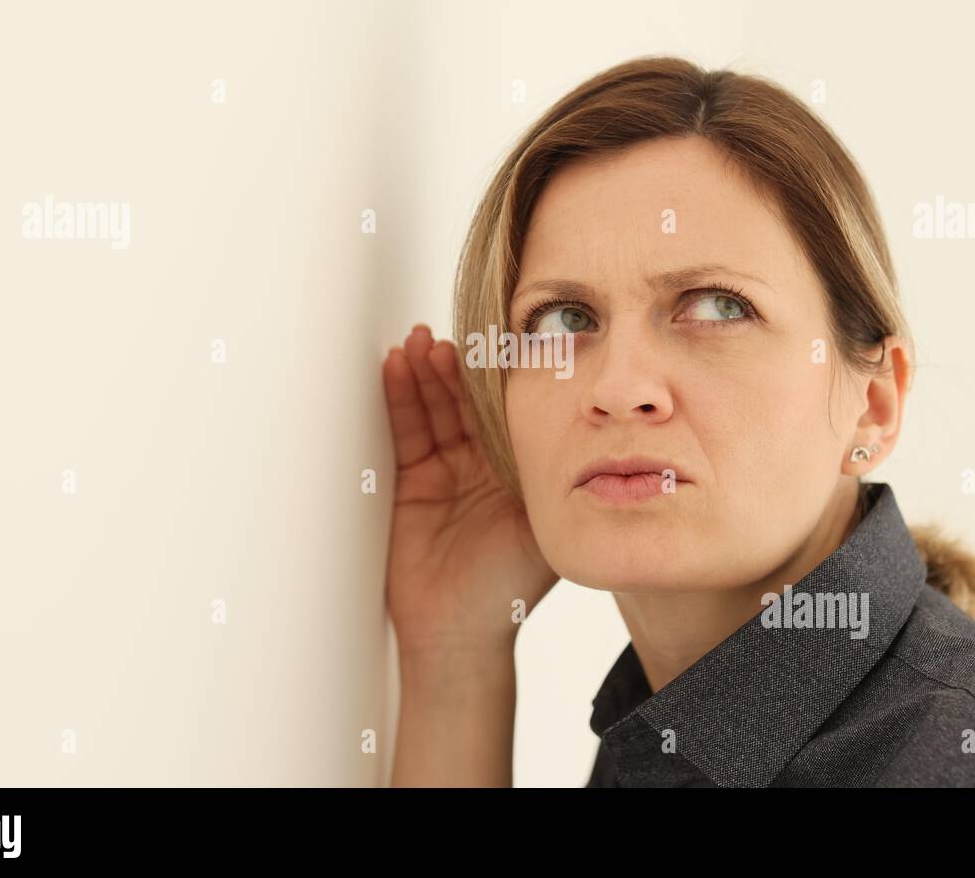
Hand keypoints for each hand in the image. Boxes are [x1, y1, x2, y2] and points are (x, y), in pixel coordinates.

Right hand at [382, 324, 557, 656]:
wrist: (456, 635)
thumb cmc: (505, 588)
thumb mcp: (540, 524)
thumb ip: (550, 476)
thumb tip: (580, 423)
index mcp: (519, 468)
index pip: (506, 410)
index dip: (495, 378)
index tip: (490, 344)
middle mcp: (482, 464)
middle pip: (466, 403)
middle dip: (452, 370)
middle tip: (442, 339)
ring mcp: (445, 470)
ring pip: (434, 410)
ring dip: (423, 376)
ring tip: (416, 343)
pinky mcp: (410, 481)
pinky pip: (406, 432)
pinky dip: (399, 399)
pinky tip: (395, 369)